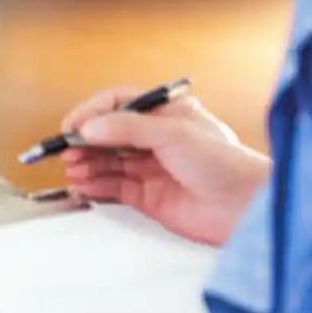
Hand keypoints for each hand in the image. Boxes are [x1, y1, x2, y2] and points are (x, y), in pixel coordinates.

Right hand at [60, 86, 270, 245]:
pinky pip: (114, 187)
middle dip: (85, 141)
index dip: (92, 113)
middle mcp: (157, 140)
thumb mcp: (173, 134)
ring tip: (73, 169)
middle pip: (109, 135)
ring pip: (108, 162)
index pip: (118, 105)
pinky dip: (96, 185)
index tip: (71, 125)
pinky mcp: (148, 196)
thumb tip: (91, 126)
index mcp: (165, 115)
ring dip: (87, 164)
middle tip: (67, 150)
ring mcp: (151, 168)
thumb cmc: (224, 163)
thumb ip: (128, 128)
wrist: (244, 207)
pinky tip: (84, 185)